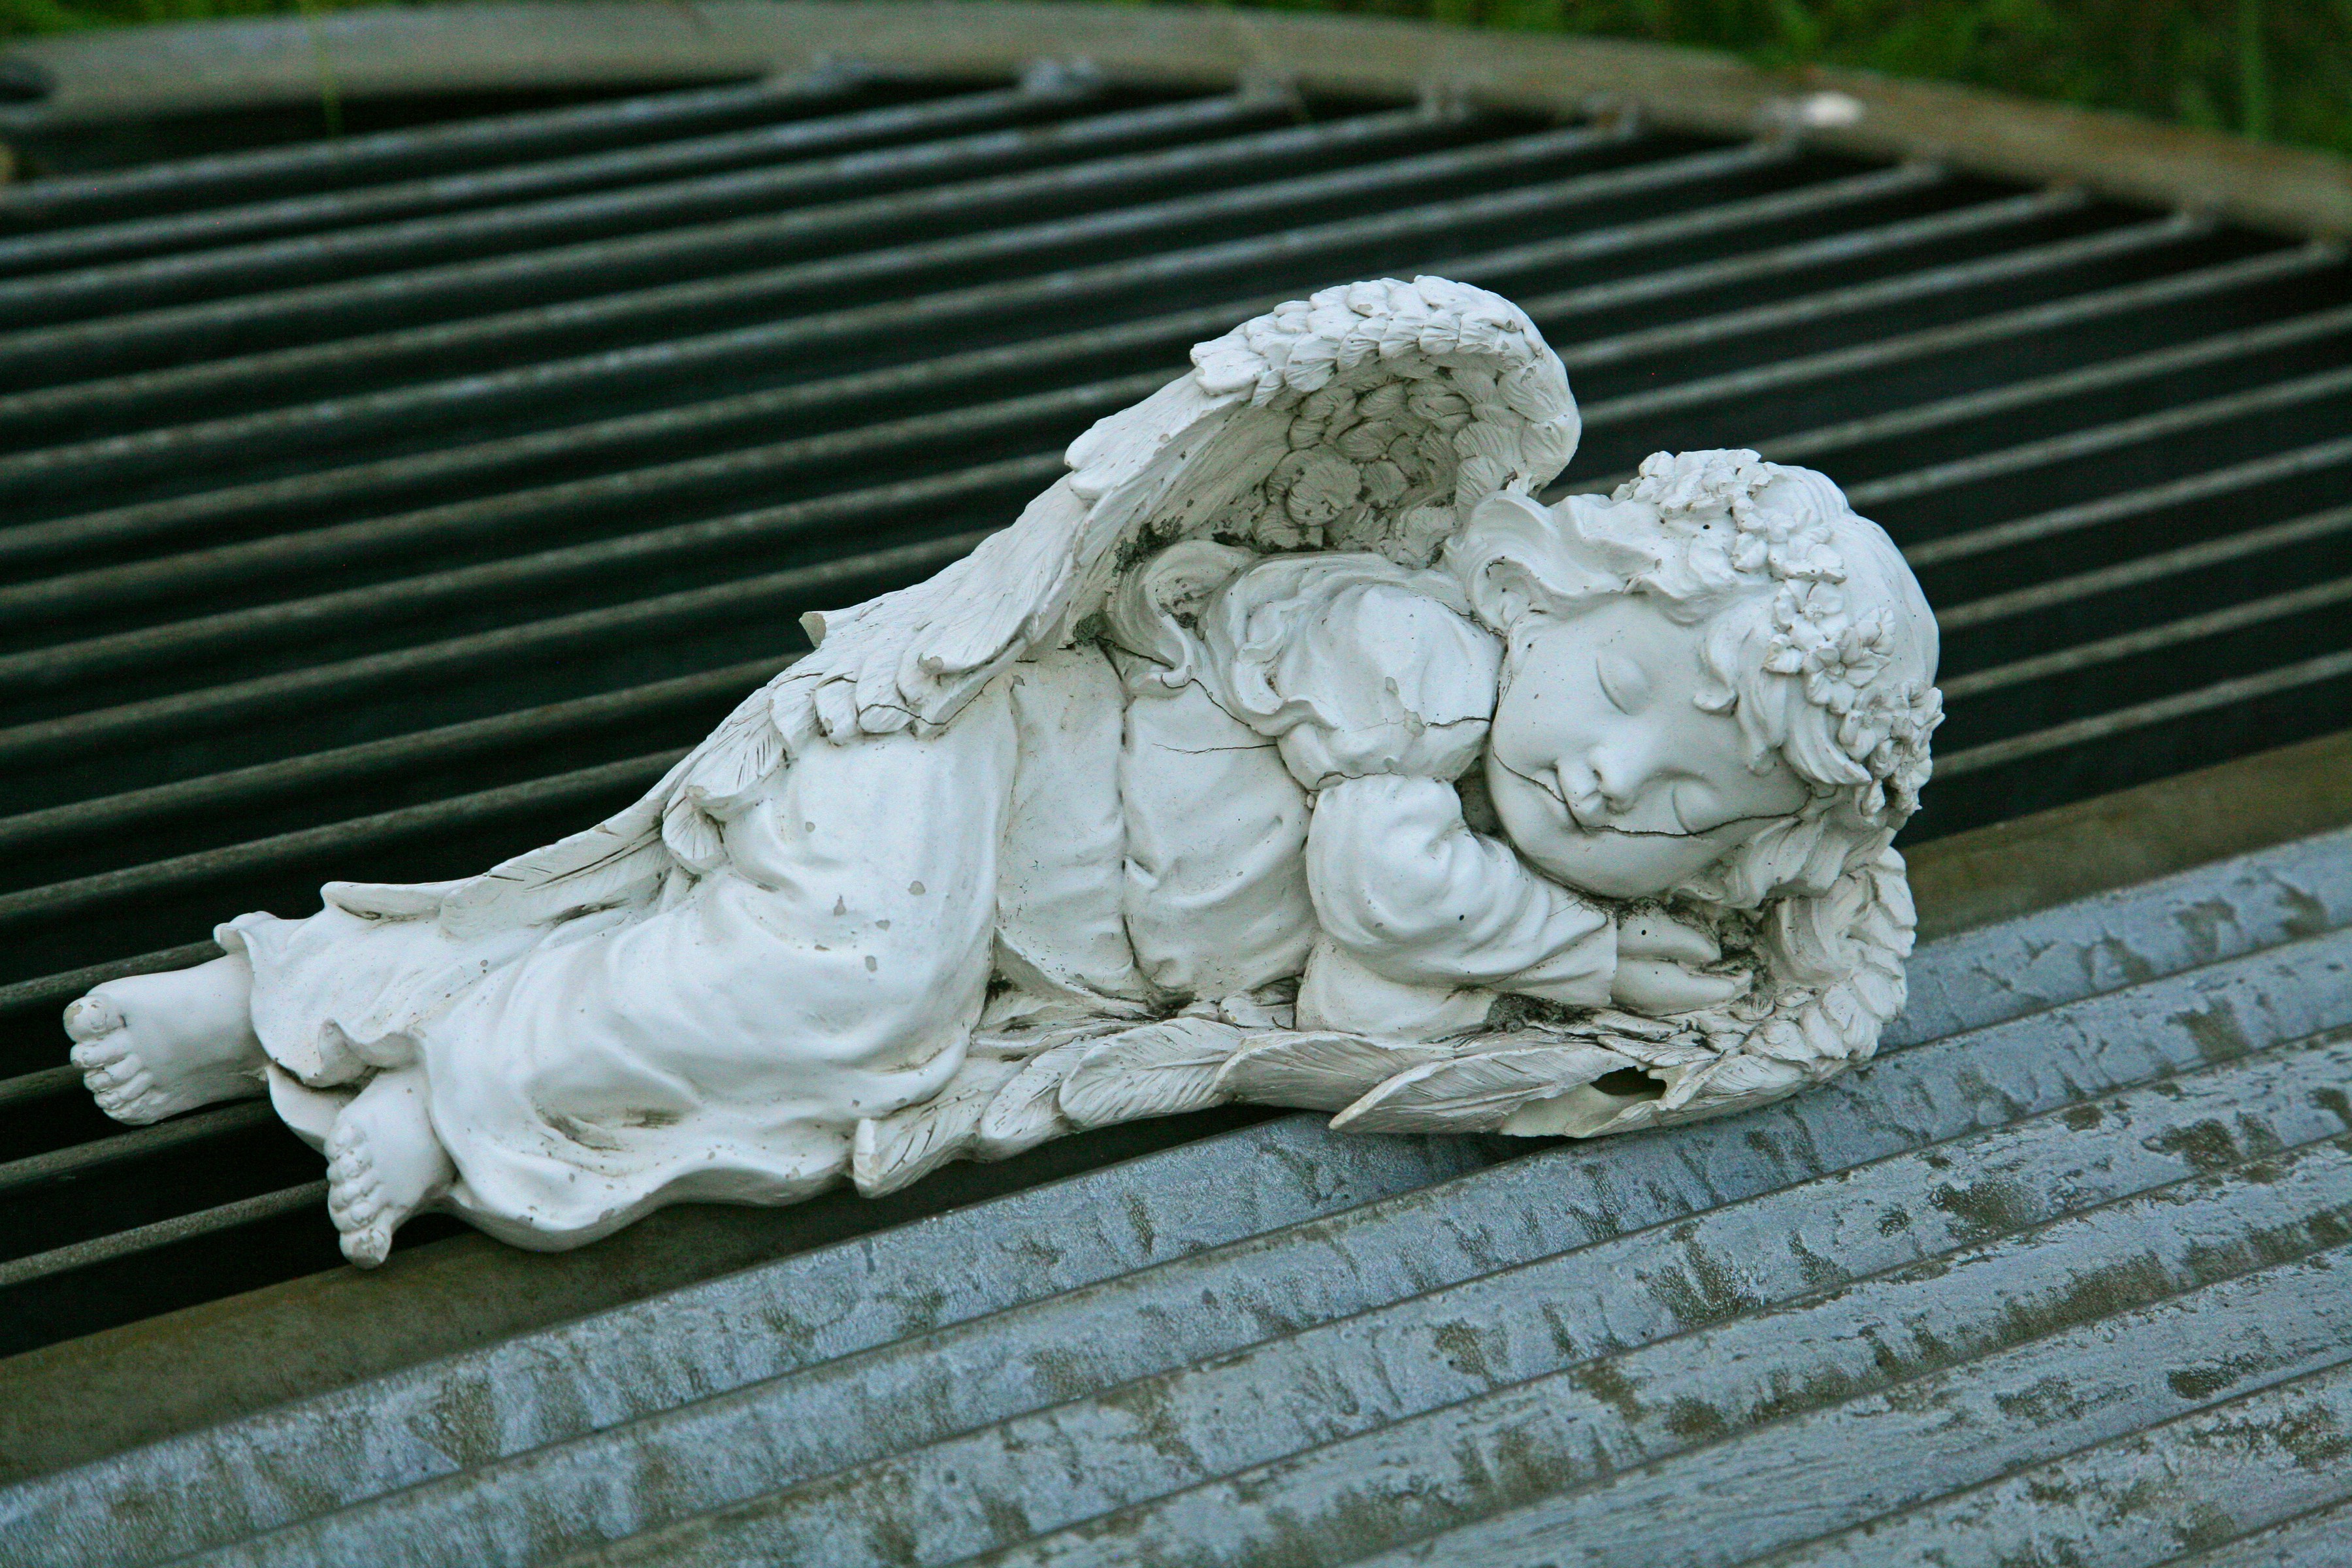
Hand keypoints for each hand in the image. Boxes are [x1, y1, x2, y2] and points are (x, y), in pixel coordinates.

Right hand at [1612, 908, 1749, 1014]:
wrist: (1553, 939)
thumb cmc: (1604, 930)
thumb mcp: (1651, 929)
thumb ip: (1686, 943)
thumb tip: (1713, 956)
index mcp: (1661, 988)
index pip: (1706, 991)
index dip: (1729, 983)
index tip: (1748, 975)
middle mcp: (1647, 1000)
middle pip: (1690, 999)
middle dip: (1715, 989)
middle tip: (1738, 979)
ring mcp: (1629, 997)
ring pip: (1674, 999)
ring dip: (1695, 989)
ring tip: (1713, 979)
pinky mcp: (1616, 987)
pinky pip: (1658, 992)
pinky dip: (1676, 986)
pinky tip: (1678, 977)